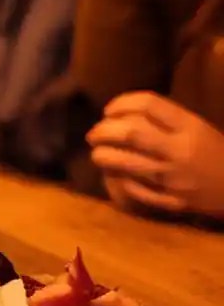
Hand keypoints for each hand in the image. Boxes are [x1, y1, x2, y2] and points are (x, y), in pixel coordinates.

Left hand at [86, 91, 223, 218]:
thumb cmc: (214, 153)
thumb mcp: (197, 127)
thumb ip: (164, 119)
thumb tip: (120, 114)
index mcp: (190, 126)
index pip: (147, 105)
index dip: (120, 104)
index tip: (108, 111)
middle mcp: (181, 150)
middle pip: (131, 133)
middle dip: (104, 131)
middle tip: (94, 134)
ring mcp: (175, 177)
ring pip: (126, 163)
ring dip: (103, 156)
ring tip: (98, 153)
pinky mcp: (171, 201)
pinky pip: (134, 188)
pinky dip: (119, 179)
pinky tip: (113, 174)